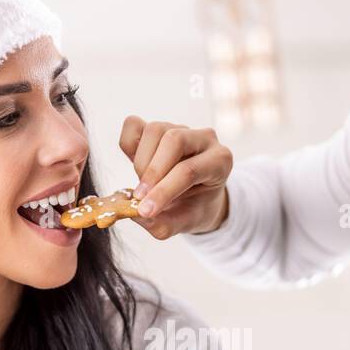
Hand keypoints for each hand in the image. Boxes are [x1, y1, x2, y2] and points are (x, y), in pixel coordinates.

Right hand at [118, 117, 232, 238]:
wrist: (194, 198)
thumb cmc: (192, 209)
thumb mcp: (183, 223)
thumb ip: (162, 224)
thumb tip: (133, 213)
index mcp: (220, 161)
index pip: (189, 170)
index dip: (163, 191)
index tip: (144, 210)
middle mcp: (205, 138)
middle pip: (173, 140)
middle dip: (152, 171)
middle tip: (140, 196)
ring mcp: (181, 128)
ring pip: (154, 131)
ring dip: (141, 161)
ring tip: (144, 185)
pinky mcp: (159, 127)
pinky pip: (134, 125)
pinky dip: (129, 146)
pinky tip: (137, 166)